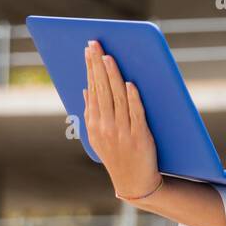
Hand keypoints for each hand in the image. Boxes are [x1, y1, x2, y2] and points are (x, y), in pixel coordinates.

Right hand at [83, 39, 160, 200]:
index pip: (91, 89)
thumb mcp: (98, 137)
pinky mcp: (139, 137)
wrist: (135, 182)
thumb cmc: (118, 155)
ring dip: (113, 76)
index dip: (90, 68)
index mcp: (93, 125)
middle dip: (97, 65)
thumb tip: (86, 89)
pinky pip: (136, 113)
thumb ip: (92, 113)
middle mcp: (105, 127)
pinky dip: (133, 98)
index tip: (88, 49)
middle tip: (95, 43)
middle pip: (102, 90)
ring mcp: (122, 132)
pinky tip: (130, 83)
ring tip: (109, 57)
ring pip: (117, 98)